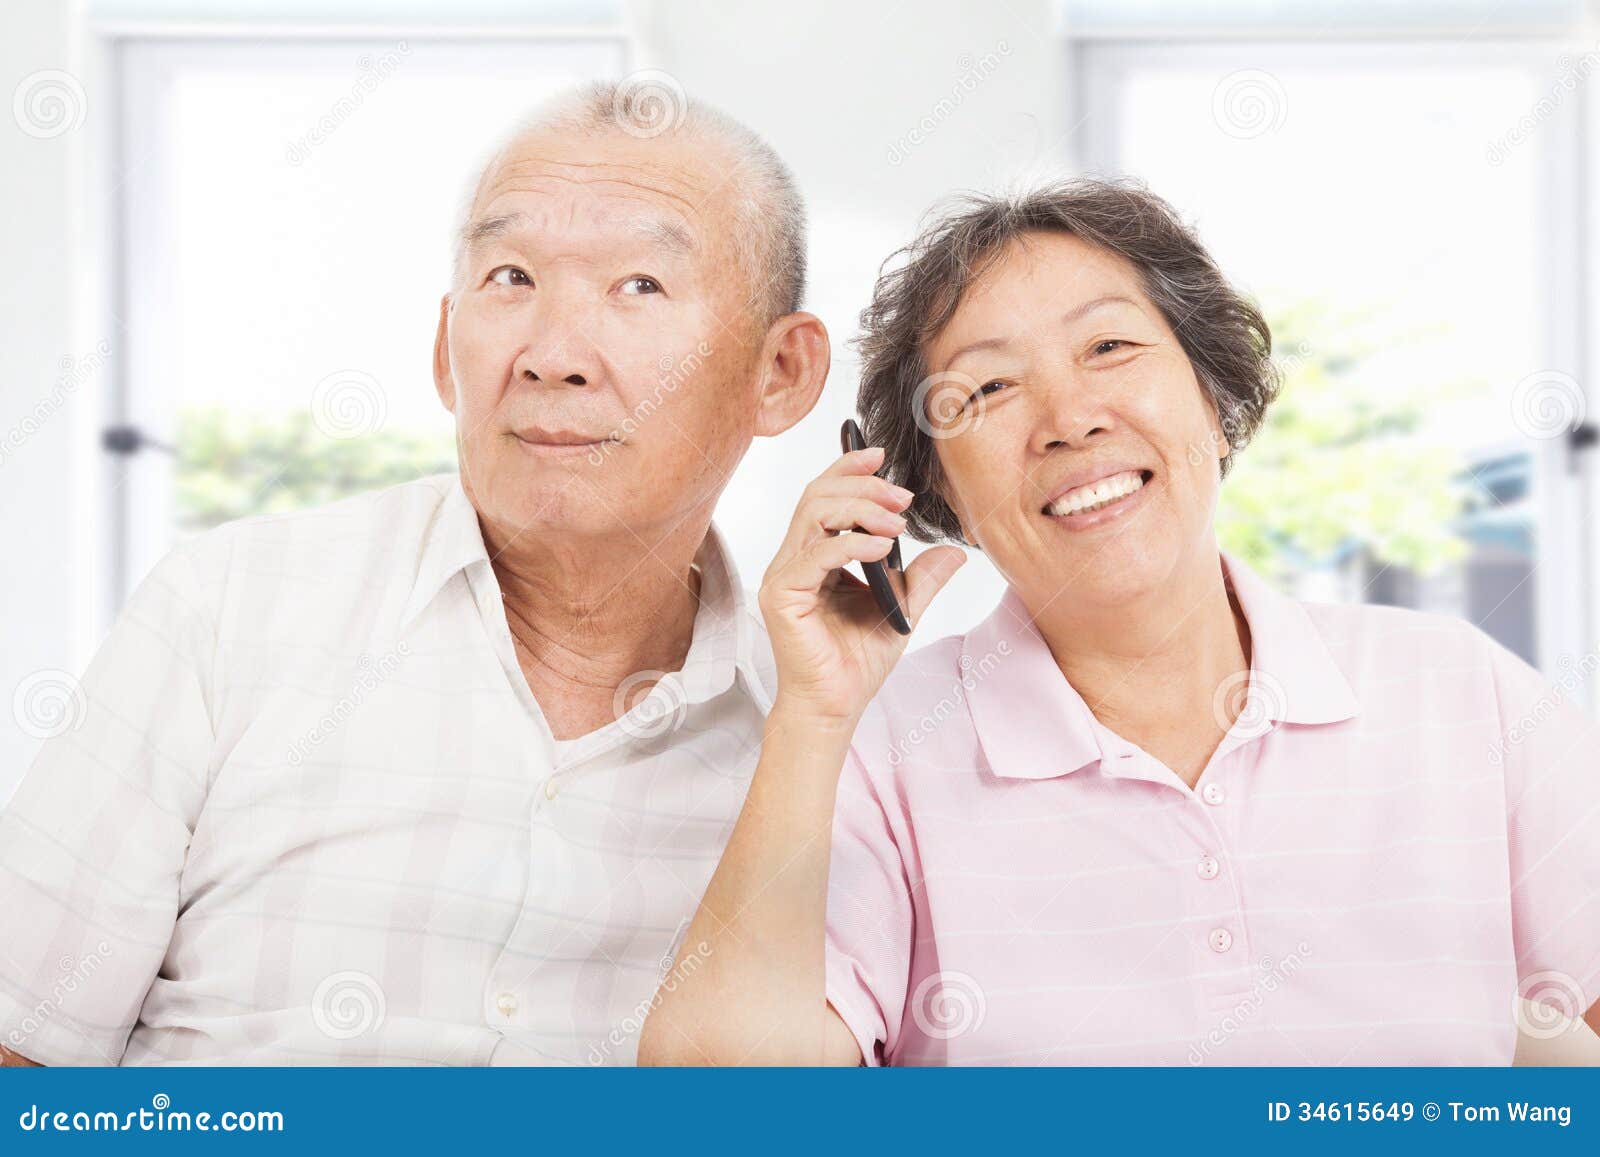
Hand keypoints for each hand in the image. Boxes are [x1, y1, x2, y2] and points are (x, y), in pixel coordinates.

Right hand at [758, 445, 965, 726]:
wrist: (836, 706)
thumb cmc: (856, 662)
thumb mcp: (902, 609)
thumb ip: (921, 578)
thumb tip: (954, 552)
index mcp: (813, 556)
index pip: (823, 495)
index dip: (848, 469)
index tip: (881, 456)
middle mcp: (793, 560)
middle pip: (817, 496)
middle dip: (863, 487)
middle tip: (903, 497)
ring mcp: (784, 576)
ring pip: (813, 515)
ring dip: (860, 509)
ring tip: (897, 524)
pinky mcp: (782, 596)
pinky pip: (815, 555)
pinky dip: (851, 545)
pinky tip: (882, 549)